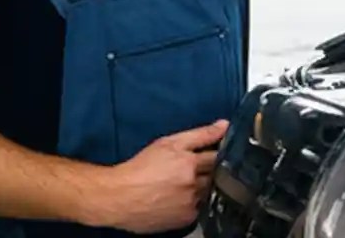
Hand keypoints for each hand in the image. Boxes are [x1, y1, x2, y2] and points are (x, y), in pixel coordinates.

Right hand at [96, 120, 227, 233]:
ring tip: (188, 183)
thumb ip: (199, 134)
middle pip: (216, 175)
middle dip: (214, 170)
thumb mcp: (168, 143)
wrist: (120, 197)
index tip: (221, 151)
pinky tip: (182, 197)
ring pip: (209, 192)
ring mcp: (191, 203)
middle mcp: (193, 183)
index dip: (221, 152)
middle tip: (202, 168)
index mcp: (190, 162)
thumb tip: (224, 125)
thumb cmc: (140, 168)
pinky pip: (200, 208)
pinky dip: (195, 202)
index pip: (218, 155)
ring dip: (205, 187)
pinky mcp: (186, 219)